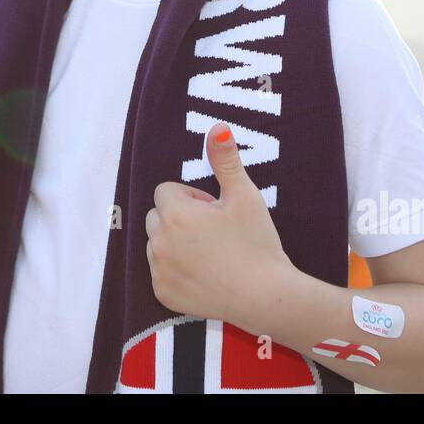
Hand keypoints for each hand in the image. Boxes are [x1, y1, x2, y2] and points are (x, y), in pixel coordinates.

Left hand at [146, 122, 293, 323]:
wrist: (266, 296)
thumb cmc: (256, 242)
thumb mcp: (244, 196)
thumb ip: (225, 160)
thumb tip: (217, 127)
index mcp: (175, 215)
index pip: (166, 191)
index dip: (191, 197)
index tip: (214, 210)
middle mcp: (159, 243)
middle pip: (157, 216)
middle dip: (178, 217)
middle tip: (213, 230)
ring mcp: (159, 271)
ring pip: (157, 244)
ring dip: (174, 242)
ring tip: (210, 252)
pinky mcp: (163, 294)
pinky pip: (160, 272)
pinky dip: (175, 270)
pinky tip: (204, 273)